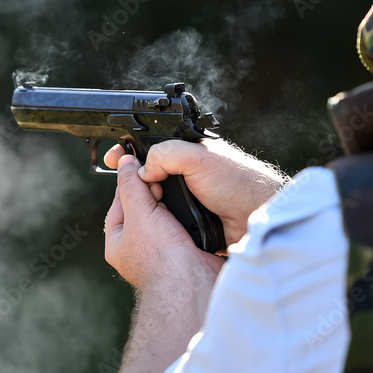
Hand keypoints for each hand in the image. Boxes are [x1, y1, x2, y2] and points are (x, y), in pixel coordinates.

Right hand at [104, 138, 285, 249]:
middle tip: (122, 188)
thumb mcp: (199, 158)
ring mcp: (187, 199)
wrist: (259, 218)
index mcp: (187, 154)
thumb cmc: (238, 182)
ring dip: (147, 206)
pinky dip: (160, 223)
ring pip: (154, 202)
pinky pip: (166, 222)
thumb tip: (142, 171)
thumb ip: (167, 155)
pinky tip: (156, 225)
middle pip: (147, 177)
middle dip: (134, 182)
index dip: (129, 152)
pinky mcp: (190, 222)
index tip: (112, 159)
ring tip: (141, 208)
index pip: (150, 147)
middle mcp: (185, 175)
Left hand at [104, 154, 222, 289]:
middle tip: (161, 188)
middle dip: (154, 194)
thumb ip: (130, 185)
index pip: (120, 203)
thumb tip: (124, 163)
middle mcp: (137, 248)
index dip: (131, 183)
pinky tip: (191, 211)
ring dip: (173, 205)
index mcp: (117, 241)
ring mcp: (162, 251)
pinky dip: (188, 217)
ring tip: (176, 199)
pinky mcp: (184, 252)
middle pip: (143, 208)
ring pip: (165, 216)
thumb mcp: (138, 212)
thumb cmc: (159, 257)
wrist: (191, 283)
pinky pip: (183, 226)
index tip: (141, 168)